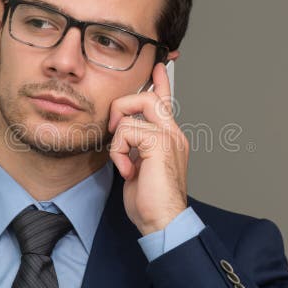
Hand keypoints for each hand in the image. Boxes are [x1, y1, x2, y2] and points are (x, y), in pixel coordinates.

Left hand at [108, 62, 189, 235]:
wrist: (162, 221)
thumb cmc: (150, 202)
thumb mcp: (139, 168)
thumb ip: (136, 148)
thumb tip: (122, 137)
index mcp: (170, 138)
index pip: (166, 102)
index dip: (160, 82)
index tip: (160, 66)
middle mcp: (174, 133)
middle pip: (149, 96)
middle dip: (124, 105)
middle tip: (114, 131)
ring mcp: (169, 136)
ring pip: (136, 108)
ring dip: (119, 136)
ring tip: (123, 160)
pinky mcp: (160, 142)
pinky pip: (127, 130)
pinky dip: (119, 151)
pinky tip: (128, 171)